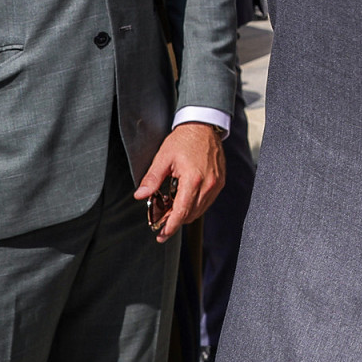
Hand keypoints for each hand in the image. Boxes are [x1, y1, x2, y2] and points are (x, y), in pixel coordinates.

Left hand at [135, 122, 225, 241]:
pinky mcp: (220, 181)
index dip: (171, 226)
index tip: (162, 235)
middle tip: (161, 222)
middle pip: (191, 213)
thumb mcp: (163, 158)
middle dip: (176, 221)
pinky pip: (207, 201)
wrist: (204, 126)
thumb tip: (140, 196)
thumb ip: (152, 179)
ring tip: (171, 211)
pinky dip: (196, 205)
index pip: (181, 212)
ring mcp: (216, 183)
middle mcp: (208, 184)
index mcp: (193, 179)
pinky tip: (185, 200)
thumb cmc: (184, 140)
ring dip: (186, 213)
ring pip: (200, 209)